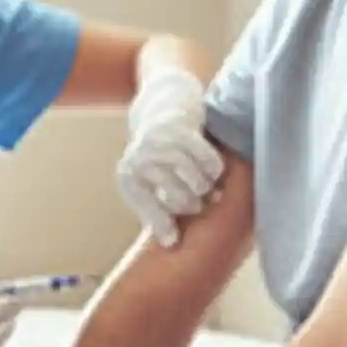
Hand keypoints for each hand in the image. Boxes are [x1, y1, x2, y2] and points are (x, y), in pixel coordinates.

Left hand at [117, 66, 224, 247]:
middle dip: (196, 206)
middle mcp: (139, 160)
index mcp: (129, 177)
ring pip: (197, 182)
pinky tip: (217, 170)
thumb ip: (159, 208)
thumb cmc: (160, 152)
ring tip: (210, 186)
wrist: (164, 101)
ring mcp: (159, 143)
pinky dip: (216, 170)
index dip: (163, 227)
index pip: (149, 212)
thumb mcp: (151, 179)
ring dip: (208, 188)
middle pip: (180, 201)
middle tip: (203, 201)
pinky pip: (208, 161)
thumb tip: (173, 246)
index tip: (175, 240)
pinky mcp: (180, 128)